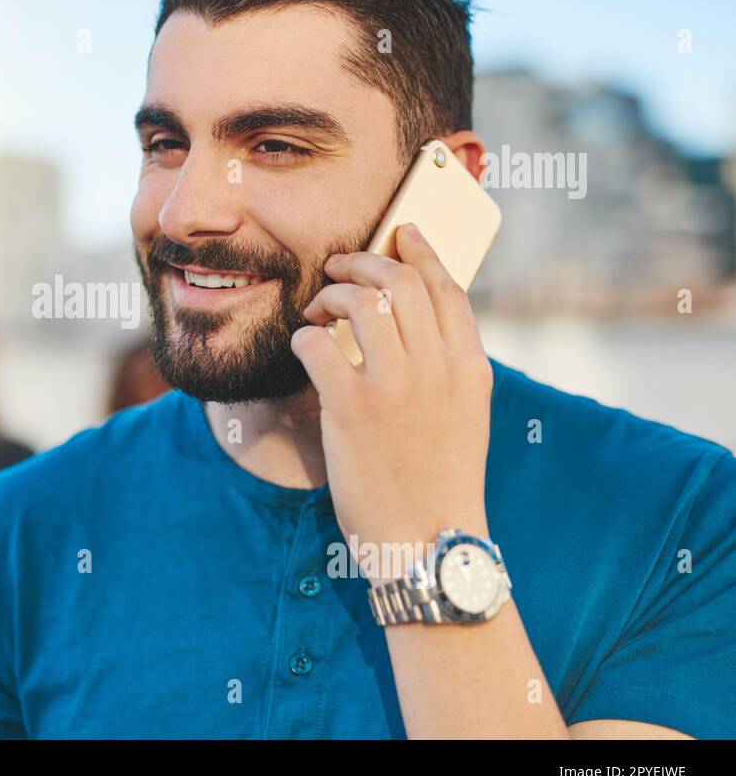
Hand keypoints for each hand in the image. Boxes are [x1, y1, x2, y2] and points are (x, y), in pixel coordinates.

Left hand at [290, 223, 492, 582]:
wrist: (429, 542)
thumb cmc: (439, 482)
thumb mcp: (465, 418)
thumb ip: (448, 369)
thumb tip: (416, 324)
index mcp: (472, 369)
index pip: (447, 288)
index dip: (419, 252)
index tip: (400, 233)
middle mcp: (439, 369)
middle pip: (400, 282)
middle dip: (363, 260)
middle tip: (338, 266)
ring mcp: (396, 387)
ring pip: (361, 301)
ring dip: (331, 294)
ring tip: (317, 310)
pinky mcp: (352, 409)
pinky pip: (318, 343)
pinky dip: (304, 336)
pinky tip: (303, 347)